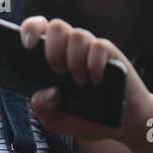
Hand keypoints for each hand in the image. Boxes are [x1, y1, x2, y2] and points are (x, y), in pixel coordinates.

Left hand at [20, 16, 150, 142]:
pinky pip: (99, 46)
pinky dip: (94, 65)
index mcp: (57, 58)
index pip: (40, 28)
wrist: (124, 126)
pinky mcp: (112, 55)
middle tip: (58, 72)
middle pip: (57, 26)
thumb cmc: (91, 119)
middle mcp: (74, 50)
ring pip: (77, 35)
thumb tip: (42, 94)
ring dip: (74, 60)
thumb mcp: (59, 121)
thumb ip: (43, 111)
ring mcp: (93, 51)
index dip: (31, 28)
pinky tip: (96, 82)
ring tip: (80, 82)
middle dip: (53, 48)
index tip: (27, 45)